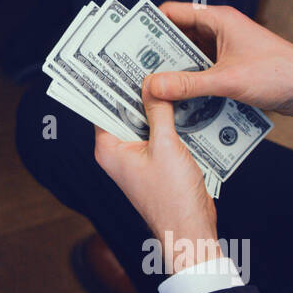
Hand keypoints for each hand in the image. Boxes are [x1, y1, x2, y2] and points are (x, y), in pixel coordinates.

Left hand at [94, 80, 219, 269]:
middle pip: (123, 112)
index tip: (119, 59)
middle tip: (149, 61)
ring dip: (155, 105)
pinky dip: (167, 120)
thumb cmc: (173, 198)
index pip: (102, 106)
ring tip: (167, 76)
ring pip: (143, 122)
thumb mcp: (167, 146)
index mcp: (109, 149)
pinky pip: (157, 134)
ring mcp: (136, 159)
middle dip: (137, 90)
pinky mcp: (154, 163)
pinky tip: (181, 104)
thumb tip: (151, 84)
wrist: (191, 232)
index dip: (111, 83)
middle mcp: (118, 153)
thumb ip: (158, 112)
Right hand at [146, 3, 292, 118]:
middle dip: (156, 54)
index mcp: (219, 20)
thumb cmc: (279, 74)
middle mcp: (219, 31)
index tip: (126, 41)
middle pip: (177, 37)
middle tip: (132, 71)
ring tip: (148, 88)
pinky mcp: (231, 69)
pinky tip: (175, 100)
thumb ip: (188, 84)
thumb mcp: (228, 80)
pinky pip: (202, 73)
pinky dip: (189, 83)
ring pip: (189, 58)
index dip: (148, 25)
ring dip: (173, 71)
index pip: (172, 13)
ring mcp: (225, 51)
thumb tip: (152, 85)